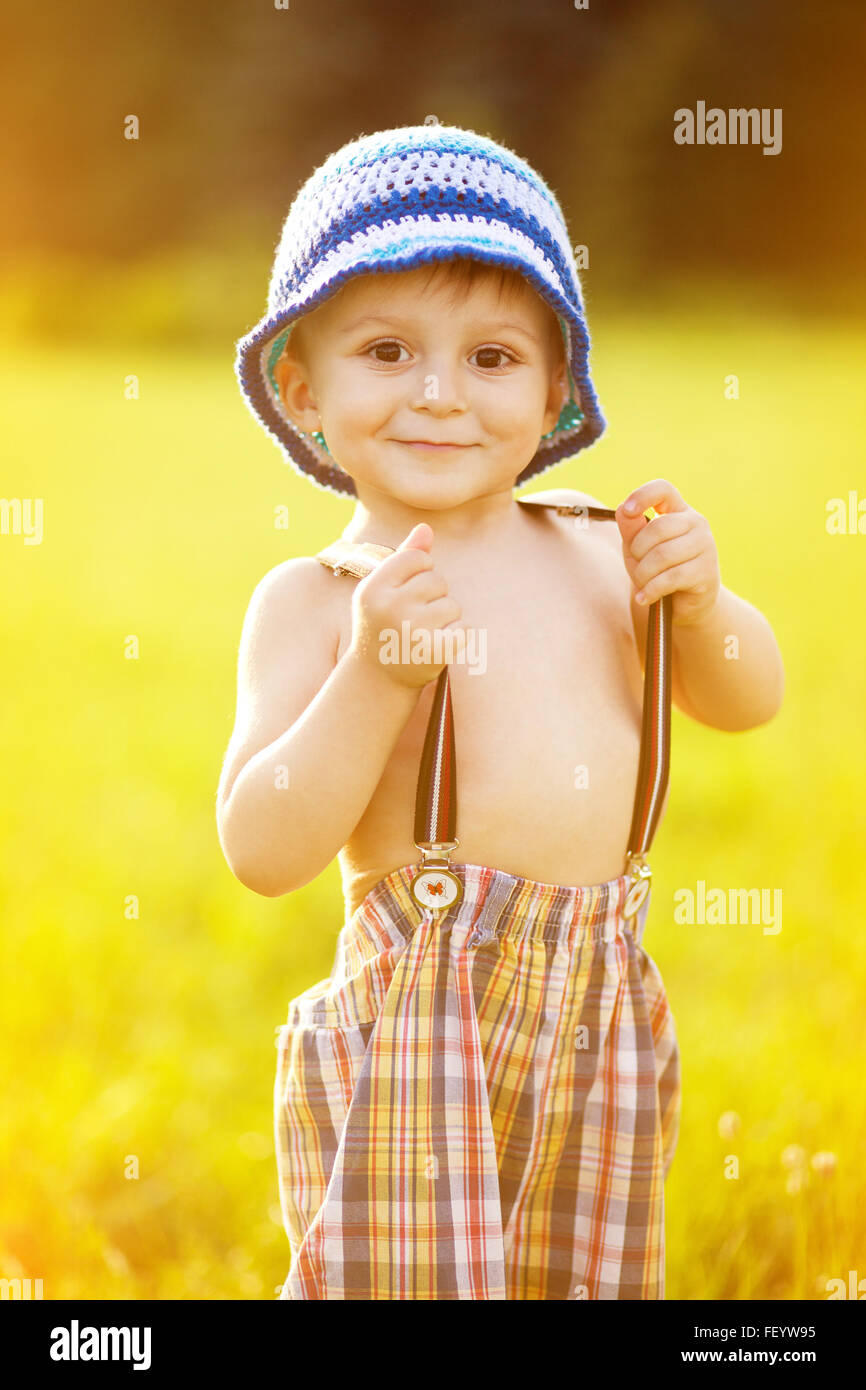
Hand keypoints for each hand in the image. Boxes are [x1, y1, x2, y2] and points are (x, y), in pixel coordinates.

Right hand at [349, 523, 463, 686]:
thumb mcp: (382, 590)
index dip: (420, 572)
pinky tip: (438, 646)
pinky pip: (464, 629)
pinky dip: (457, 638)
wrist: (377, 678)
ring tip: (422, 635)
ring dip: (445, 620)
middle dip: (433, 598)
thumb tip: (426, 528)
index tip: (408, 593)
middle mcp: (390, 606)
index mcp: (373, 587)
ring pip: (452, 605)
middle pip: (437, 580)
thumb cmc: (382, 625)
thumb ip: (404, 557)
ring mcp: (412, 629)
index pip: (417, 558)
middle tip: (413, 620)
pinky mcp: (433, 652)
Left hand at [615, 479, 720, 627]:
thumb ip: (631, 529)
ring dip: (643, 574)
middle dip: (637, 552)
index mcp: (679, 511)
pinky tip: (644, 597)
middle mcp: (696, 524)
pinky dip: (650, 590)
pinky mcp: (706, 572)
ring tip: (641, 585)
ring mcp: (705, 547)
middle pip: (658, 528)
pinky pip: (670, 578)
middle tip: (636, 567)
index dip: (643, 495)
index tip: (627, 510)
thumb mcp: (638, 548)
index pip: (663, 490)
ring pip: (662, 555)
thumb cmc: (659, 570)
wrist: (684, 604)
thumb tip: (623, 510)